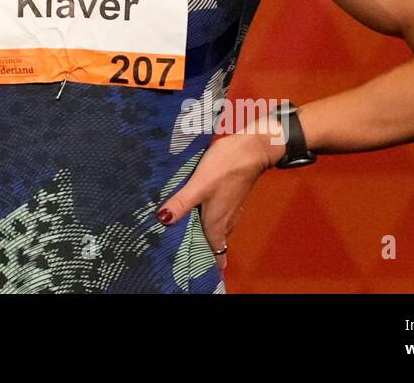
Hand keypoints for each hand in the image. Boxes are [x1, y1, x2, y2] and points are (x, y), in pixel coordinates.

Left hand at [154, 129, 277, 272]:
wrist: (251, 147)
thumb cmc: (225, 167)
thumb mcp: (198, 185)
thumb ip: (181, 203)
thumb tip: (162, 220)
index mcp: (217, 223)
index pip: (214, 253)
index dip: (206, 262)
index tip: (193, 266)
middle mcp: (225, 220)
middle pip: (213, 243)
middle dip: (200, 249)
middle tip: (181, 251)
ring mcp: (230, 209)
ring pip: (215, 229)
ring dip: (203, 233)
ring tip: (184, 234)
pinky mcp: (230, 197)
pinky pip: (218, 216)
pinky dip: (207, 219)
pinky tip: (195, 212)